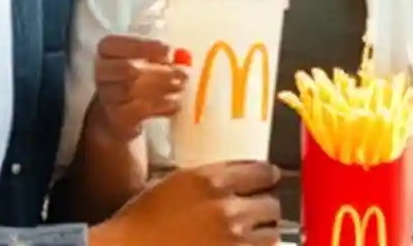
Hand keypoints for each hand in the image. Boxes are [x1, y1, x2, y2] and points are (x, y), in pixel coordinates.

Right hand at [89, 34, 187, 140]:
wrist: (120, 110)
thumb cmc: (139, 74)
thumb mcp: (148, 58)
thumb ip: (163, 55)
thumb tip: (183, 57)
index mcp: (108, 49)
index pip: (117, 43)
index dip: (144, 46)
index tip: (169, 51)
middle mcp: (102, 71)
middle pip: (127, 69)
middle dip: (159, 72)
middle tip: (183, 75)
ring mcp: (106, 95)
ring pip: (133, 90)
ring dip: (162, 89)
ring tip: (180, 87)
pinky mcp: (116, 116)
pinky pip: (139, 110)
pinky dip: (161, 105)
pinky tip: (175, 102)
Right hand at [91, 162, 281, 245]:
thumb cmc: (140, 221)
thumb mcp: (174, 183)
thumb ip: (207, 178)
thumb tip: (231, 177)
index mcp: (212, 181)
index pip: (262, 172)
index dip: (267, 177)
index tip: (267, 180)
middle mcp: (227, 208)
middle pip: (272, 204)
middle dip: (265, 208)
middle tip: (258, 212)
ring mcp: (232, 239)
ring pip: (272, 233)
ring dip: (264, 233)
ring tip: (254, 235)